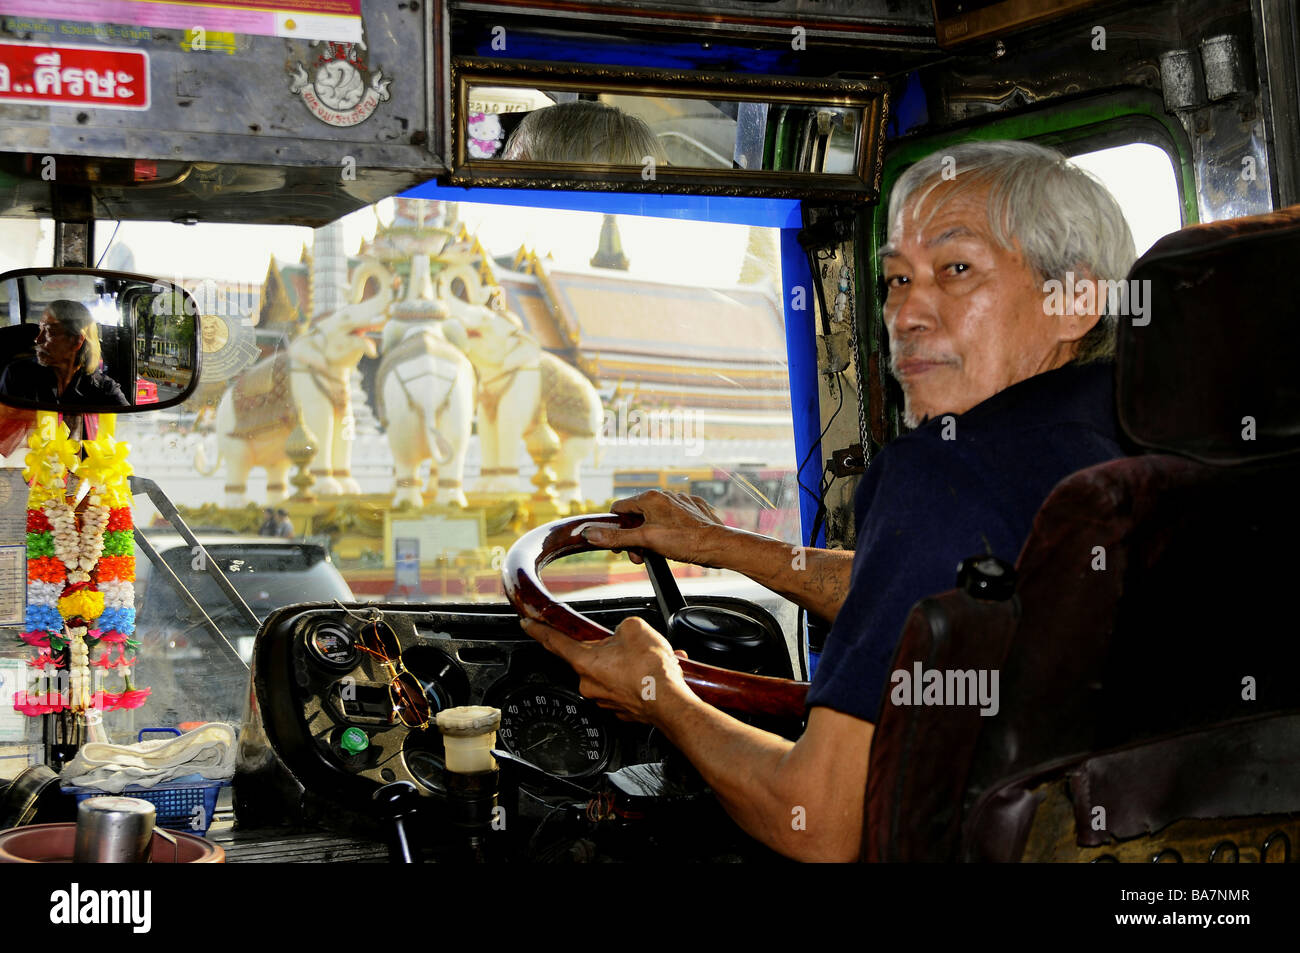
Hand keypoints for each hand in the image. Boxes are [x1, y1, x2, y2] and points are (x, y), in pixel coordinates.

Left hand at [521, 616, 690, 722]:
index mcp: (585, 661)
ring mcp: (605, 699)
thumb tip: (624, 634)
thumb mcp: (635, 628)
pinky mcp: (622, 709)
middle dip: (609, 648)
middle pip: (591, 657)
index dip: (539, 630)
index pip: (554, 642)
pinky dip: (638, 678)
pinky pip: (626, 687)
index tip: (528, 624)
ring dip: (628, 664)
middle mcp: (590, 684)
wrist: (670, 701)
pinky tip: (654, 673)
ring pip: (612, 672)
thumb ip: (622, 627)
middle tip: (628, 644)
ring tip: (649, 659)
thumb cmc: (651, 671)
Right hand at [584, 490, 727, 566]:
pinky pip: (673, 521)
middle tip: (639, 556)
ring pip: (655, 519)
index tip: (620, 546)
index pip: (619, 509)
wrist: (718, 545)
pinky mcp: (693, 510)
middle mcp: (664, 495)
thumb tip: (590, 533)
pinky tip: (675, 545)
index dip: (616, 529)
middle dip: (634, 538)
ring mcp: (680, 502)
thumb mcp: (645, 540)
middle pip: (637, 516)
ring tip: (657, 553)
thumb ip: (617, 537)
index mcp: (650, 498)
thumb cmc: (684, 541)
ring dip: (650, 537)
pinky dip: (669, 533)